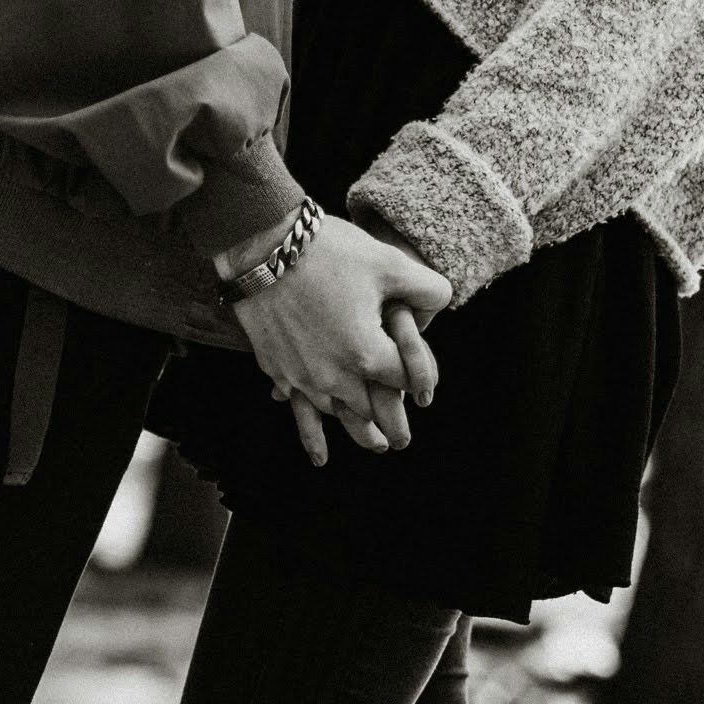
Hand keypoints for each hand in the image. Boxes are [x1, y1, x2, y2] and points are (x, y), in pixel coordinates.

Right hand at [228, 215, 450, 447]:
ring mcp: (303, 376)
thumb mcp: (389, 263)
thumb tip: (442, 305)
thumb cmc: (329, 252)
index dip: (420, 383)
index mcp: (367, 353)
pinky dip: (314, 435)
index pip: (403, 381)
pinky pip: (300, 410)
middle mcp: (334, 375)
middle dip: (391, 422)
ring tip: (376, 444)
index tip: (425, 391)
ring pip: (338, 416)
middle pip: (371, 411)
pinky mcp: (278, 369)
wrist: (262, 247)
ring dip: (359, 432)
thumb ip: (427, 289)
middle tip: (402, 439)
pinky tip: (320, 455)